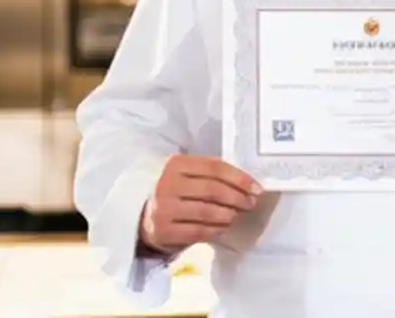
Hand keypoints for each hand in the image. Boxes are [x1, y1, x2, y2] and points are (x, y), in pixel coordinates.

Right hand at [139, 155, 261, 253]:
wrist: (138, 213)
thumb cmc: (172, 190)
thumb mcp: (185, 173)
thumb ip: (210, 173)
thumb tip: (247, 184)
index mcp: (176, 164)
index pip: (215, 167)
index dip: (240, 178)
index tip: (256, 188)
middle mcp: (167, 184)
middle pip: (213, 189)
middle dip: (237, 197)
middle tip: (250, 203)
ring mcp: (163, 208)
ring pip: (207, 211)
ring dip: (228, 214)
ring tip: (236, 215)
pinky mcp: (163, 231)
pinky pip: (198, 231)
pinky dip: (216, 229)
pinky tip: (223, 227)